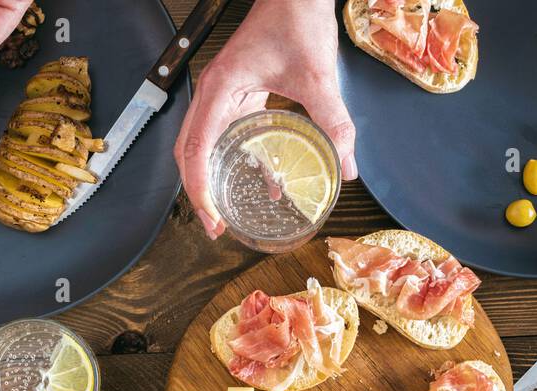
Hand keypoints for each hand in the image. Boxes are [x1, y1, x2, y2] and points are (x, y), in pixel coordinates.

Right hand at [174, 0, 357, 238]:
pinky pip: (224, 132)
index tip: (211, 215)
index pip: (196, 147)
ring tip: (224, 210)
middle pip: (189, 151)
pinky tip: (256, 177)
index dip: (199, 187)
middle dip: (197, 191)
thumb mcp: (317, 75)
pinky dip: (230, 159)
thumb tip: (347, 163)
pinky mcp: (237, 92)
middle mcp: (214, 92)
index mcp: (221, 88)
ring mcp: (223, 92)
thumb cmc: (296, 18)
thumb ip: (332, 120)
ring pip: (202, 143)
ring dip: (209, 177)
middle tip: (214, 224)